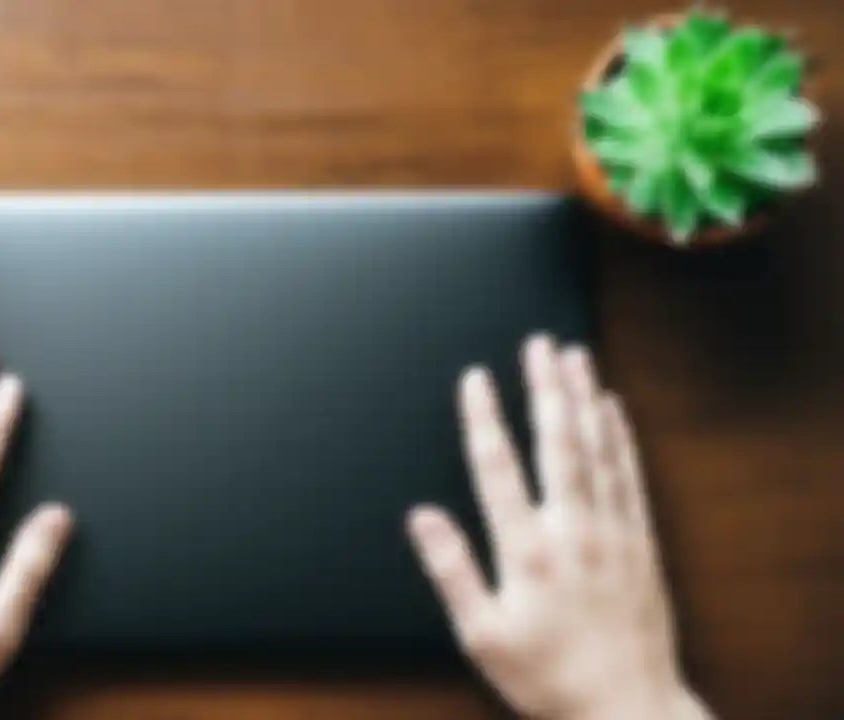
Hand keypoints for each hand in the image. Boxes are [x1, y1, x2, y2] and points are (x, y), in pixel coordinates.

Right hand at [407, 335, 711, 719]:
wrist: (626, 710)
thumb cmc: (547, 677)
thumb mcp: (481, 635)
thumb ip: (452, 570)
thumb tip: (423, 519)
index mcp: (527, 551)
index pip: (498, 467)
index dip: (484, 417)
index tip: (475, 377)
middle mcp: (572, 531)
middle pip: (556, 443)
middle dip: (544, 388)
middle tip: (539, 344)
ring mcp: (612, 533)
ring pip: (597, 450)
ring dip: (584, 399)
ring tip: (575, 356)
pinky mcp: (641, 543)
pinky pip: (630, 476)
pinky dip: (621, 437)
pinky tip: (613, 409)